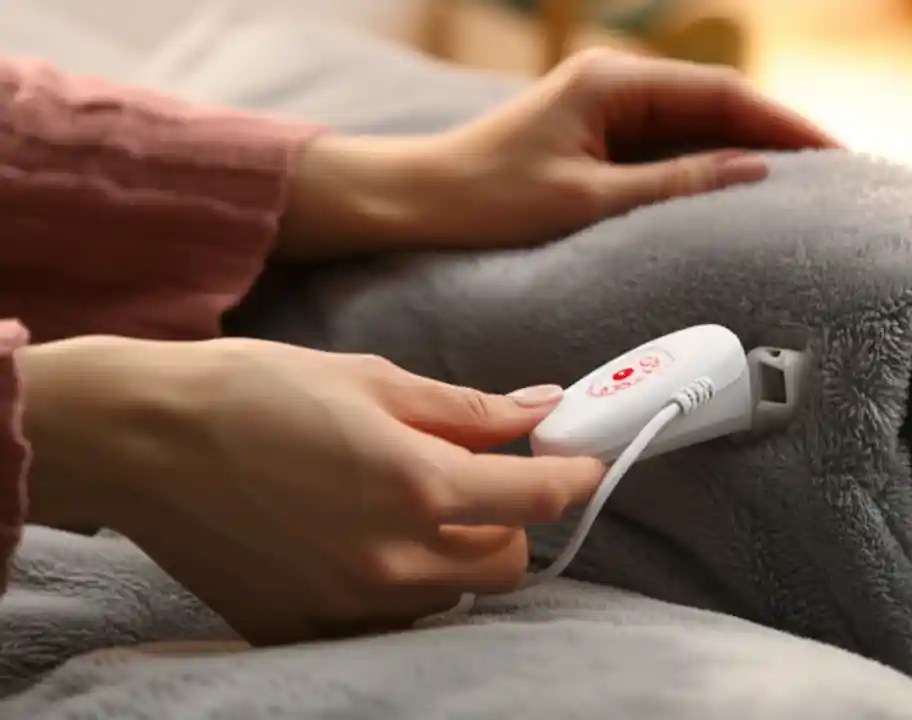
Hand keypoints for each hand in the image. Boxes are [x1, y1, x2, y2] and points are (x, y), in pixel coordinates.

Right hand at [17, 337, 603, 643]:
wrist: (142, 441)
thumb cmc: (253, 393)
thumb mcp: (373, 381)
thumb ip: (469, 409)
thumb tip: (540, 409)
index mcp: (418, 486)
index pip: (538, 498)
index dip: (572, 475)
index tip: (582, 462)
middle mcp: (393, 560)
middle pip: (505, 563)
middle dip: (507, 520)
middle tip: (472, 478)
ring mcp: (348, 605)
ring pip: (450, 595)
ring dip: (450, 553)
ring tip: (397, 503)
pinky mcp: (305, 628)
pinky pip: (388, 619)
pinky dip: (396, 583)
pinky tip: (355, 539)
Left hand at [281, 48, 838, 256]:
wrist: (417, 200)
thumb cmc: (487, 197)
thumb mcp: (587, 199)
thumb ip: (673, 183)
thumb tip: (753, 174)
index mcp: (614, 82)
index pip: (723, 96)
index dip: (785, 126)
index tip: (835, 156)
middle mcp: (616, 84)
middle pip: (719, 106)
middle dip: (778, 138)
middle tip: (838, 176)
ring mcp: (609, 110)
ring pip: (699, 127)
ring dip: (748, 154)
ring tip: (807, 189)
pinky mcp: (600, 138)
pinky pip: (670, 148)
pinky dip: (709, 169)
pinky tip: (742, 194)